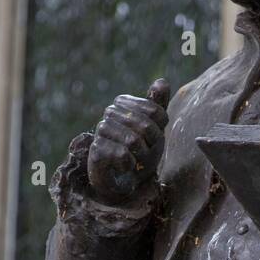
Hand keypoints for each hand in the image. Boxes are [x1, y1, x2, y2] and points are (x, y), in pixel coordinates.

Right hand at [87, 79, 169, 203]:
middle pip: (145, 126)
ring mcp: (101, 130)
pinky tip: (125, 166)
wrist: (121, 178)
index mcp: (123, 102)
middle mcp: (110, 112)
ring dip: (141, 157)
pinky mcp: (96, 150)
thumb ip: (157, 105)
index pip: (155, 112)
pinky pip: (123, 155)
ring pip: (133, 141)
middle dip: (151, 144)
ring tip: (134, 160)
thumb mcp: (154, 128)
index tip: (151, 139)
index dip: (159, 131)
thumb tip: (162, 81)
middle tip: (143, 152)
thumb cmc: (139, 151)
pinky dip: (130, 164)